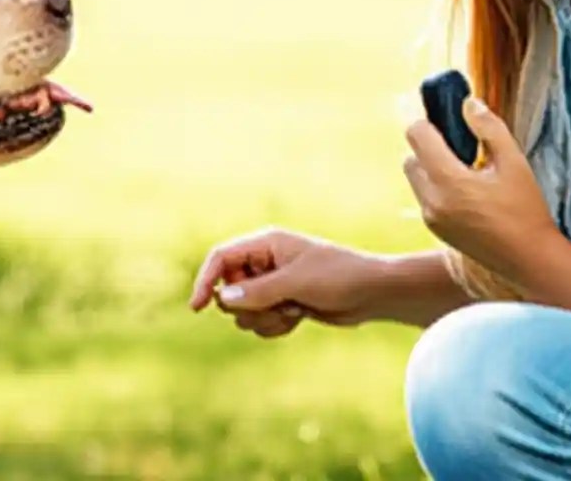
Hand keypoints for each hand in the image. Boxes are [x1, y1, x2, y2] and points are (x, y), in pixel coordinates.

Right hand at [189, 227, 390, 336]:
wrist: (373, 293)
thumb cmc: (339, 276)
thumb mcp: (297, 283)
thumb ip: (258, 291)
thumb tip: (222, 298)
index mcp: (265, 244)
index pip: (221, 259)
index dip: (205, 280)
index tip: (197, 307)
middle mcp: (264, 262)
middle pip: (228, 289)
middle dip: (247, 306)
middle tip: (274, 306)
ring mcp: (272, 284)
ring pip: (243, 310)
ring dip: (264, 318)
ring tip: (293, 311)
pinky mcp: (282, 303)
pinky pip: (259, 321)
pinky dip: (275, 325)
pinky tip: (299, 317)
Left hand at [402, 96, 560, 282]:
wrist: (529, 258)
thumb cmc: (525, 209)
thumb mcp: (514, 163)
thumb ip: (489, 129)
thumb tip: (467, 103)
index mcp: (448, 180)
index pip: (416, 135)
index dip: (430, 122)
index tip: (450, 122)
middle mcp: (431, 200)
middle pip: (411, 157)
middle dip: (430, 148)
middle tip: (462, 149)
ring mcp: (431, 218)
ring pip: (416, 179)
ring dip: (432, 169)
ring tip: (467, 173)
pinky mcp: (435, 230)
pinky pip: (425, 198)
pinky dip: (437, 189)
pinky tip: (468, 194)